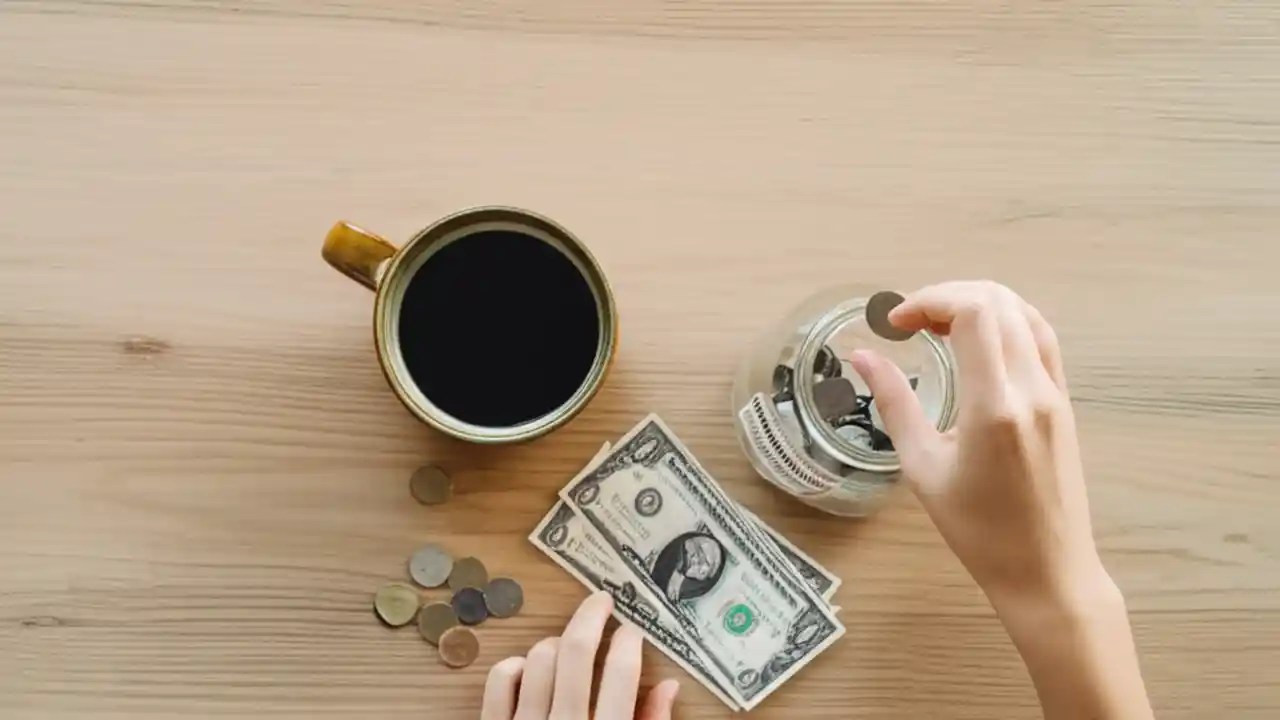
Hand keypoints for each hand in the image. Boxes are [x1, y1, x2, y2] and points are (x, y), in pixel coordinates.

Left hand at [481, 591, 680, 719]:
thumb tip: (669, 686)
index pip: (621, 675)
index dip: (630, 642)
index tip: (634, 630)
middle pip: (575, 654)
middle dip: (592, 617)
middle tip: (602, 601)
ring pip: (539, 660)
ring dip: (558, 644)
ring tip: (570, 649)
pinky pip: (500, 681)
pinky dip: (516, 666)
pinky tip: (531, 671)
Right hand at [850, 281, 1111, 607]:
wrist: (1048, 571)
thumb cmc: (979, 532)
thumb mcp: (923, 469)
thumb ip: (894, 403)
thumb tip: (862, 355)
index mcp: (995, 406)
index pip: (974, 312)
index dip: (930, 299)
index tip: (895, 323)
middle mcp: (1032, 389)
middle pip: (999, 302)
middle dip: (948, 295)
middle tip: (910, 321)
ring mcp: (1055, 393)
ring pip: (1024, 313)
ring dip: (979, 303)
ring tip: (939, 324)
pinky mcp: (1065, 402)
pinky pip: (1040, 339)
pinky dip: (1006, 321)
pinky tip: (977, 340)